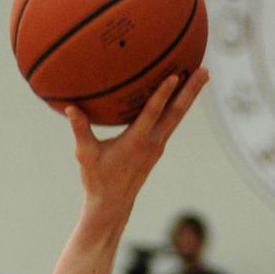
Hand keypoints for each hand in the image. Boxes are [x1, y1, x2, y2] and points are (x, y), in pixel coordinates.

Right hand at [65, 69, 208, 212]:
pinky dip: (179, 105)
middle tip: (205, 70)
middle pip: (177, 112)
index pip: (153, 113)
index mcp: (136, 142)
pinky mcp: (157, 148)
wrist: (113, 204)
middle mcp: (152, 143)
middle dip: (191, 90)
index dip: (163, 94)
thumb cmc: (97, 179)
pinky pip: (171, 121)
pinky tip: (182, 94)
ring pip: (178, 116)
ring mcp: (158, 146)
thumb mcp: (86, 155)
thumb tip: (70, 107)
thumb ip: (80, 130)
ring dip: (190, 95)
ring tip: (203, 74)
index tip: (174, 76)